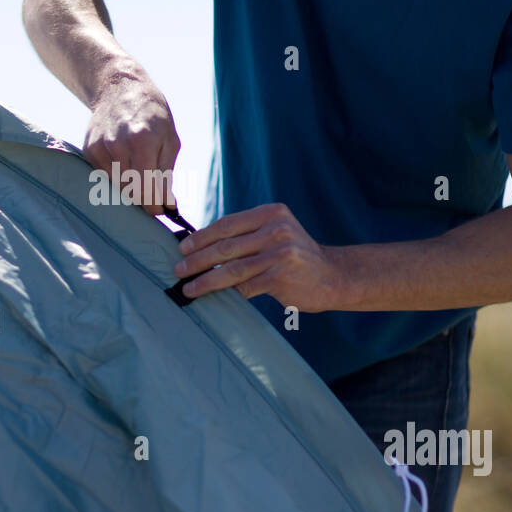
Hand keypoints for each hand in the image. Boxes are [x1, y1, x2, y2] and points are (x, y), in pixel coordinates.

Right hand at [83, 74, 180, 215]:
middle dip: (143, 199)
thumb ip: (167, 173)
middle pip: (130, 192)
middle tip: (152, 195)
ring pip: (115, 187)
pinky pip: (103, 177)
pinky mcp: (89, 150)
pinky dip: (116, 177)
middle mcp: (118, 146)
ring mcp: (100, 148)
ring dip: (129, 188)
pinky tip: (124, 162)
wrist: (119, 87)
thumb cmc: (152, 114)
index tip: (159, 210)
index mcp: (143, 141)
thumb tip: (167, 205)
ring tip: (139, 174)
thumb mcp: (170, 139)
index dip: (153, 207)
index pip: (146, 190)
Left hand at [172, 202, 344, 311]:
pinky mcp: (281, 276)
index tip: (182, 248)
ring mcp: (280, 252)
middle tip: (179, 269)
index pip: (227, 224)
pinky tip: (213, 298)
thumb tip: (202, 246)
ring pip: (232, 269)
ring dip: (206, 280)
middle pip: (226, 246)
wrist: (333, 276)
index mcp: (271, 213)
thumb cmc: (295, 257)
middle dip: (197, 260)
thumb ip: (247, 235)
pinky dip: (227, 294)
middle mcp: (276, 229)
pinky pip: (246, 287)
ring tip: (189, 288)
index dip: (201, 237)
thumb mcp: (276, 233)